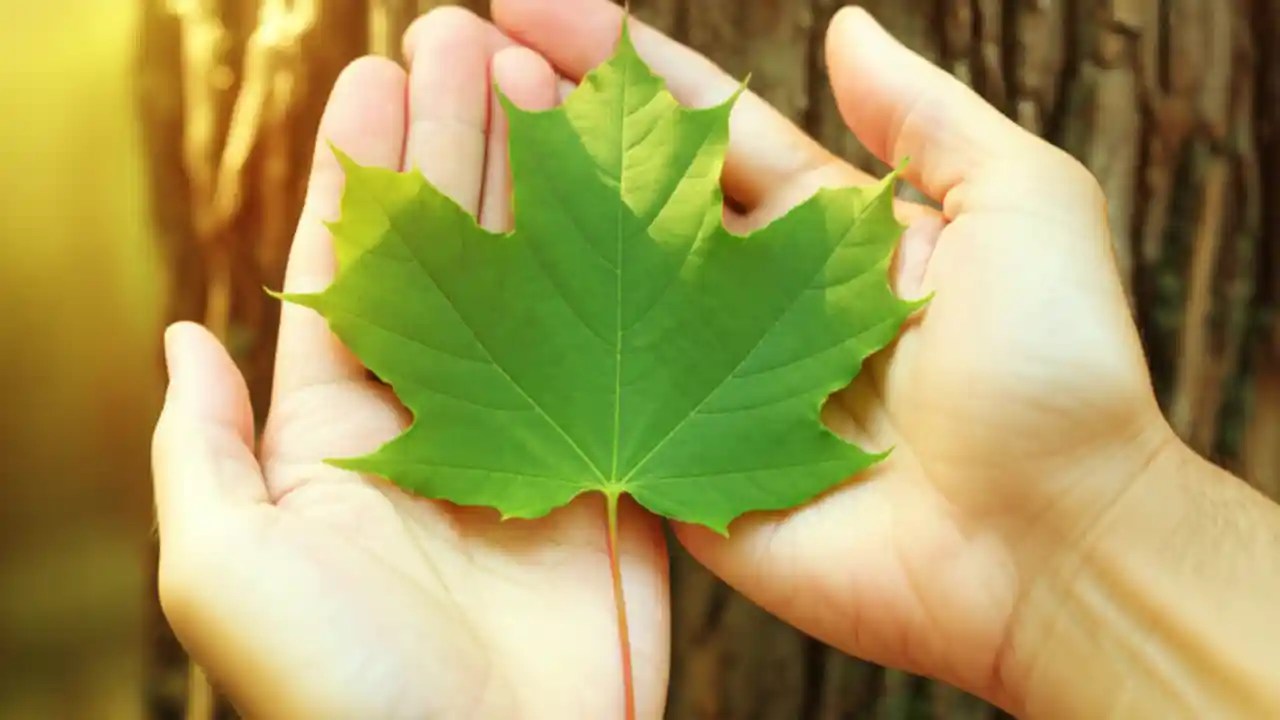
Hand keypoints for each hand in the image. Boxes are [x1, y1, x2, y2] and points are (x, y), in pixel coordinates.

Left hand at [152, 9, 667, 718]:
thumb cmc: (339, 698)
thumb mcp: (227, 573)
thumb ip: (204, 451)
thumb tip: (185, 338)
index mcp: (346, 436)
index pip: (353, 275)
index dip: (363, 172)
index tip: (379, 75)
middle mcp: (447, 424)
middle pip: (456, 257)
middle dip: (461, 147)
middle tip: (478, 40)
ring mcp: (540, 446)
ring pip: (546, 290)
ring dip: (549, 189)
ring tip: (553, 85)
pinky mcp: (623, 482)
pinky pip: (631, 367)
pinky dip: (640, 286)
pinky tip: (644, 207)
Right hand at [492, 0, 1173, 711]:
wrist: (1046, 544)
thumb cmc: (1053, 370)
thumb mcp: (1021, 204)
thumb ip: (926, 119)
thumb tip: (844, 27)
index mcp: (820, 234)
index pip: (704, 128)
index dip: (624, 66)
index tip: (536, 8)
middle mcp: (749, 303)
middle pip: (629, 201)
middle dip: (547, 126)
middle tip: (461, 53)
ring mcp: (704, 388)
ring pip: (592, 294)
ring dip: (516, 222)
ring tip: (435, 136)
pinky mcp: (678, 469)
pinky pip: (590, 407)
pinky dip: (522, 357)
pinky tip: (461, 295)